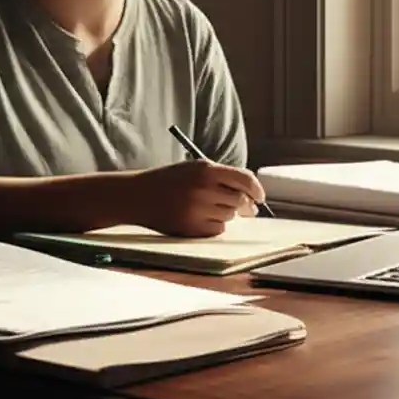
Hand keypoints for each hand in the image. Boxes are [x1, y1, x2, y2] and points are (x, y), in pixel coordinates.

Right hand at [127, 159, 267, 236]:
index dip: (257, 189)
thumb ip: (222, 177)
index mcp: (206, 169)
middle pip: (240, 200)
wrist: (138, 196)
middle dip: (244, 205)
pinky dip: (214, 226)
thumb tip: (251, 195)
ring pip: (229, 216)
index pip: (245, 179)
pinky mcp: (191, 228)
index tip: (260, 197)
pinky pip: (217, 230)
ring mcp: (197, 209)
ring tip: (206, 207)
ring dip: (225, 213)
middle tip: (247, 209)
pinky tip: (199, 218)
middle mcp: (203, 188)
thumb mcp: (194, 169)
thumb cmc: (170, 181)